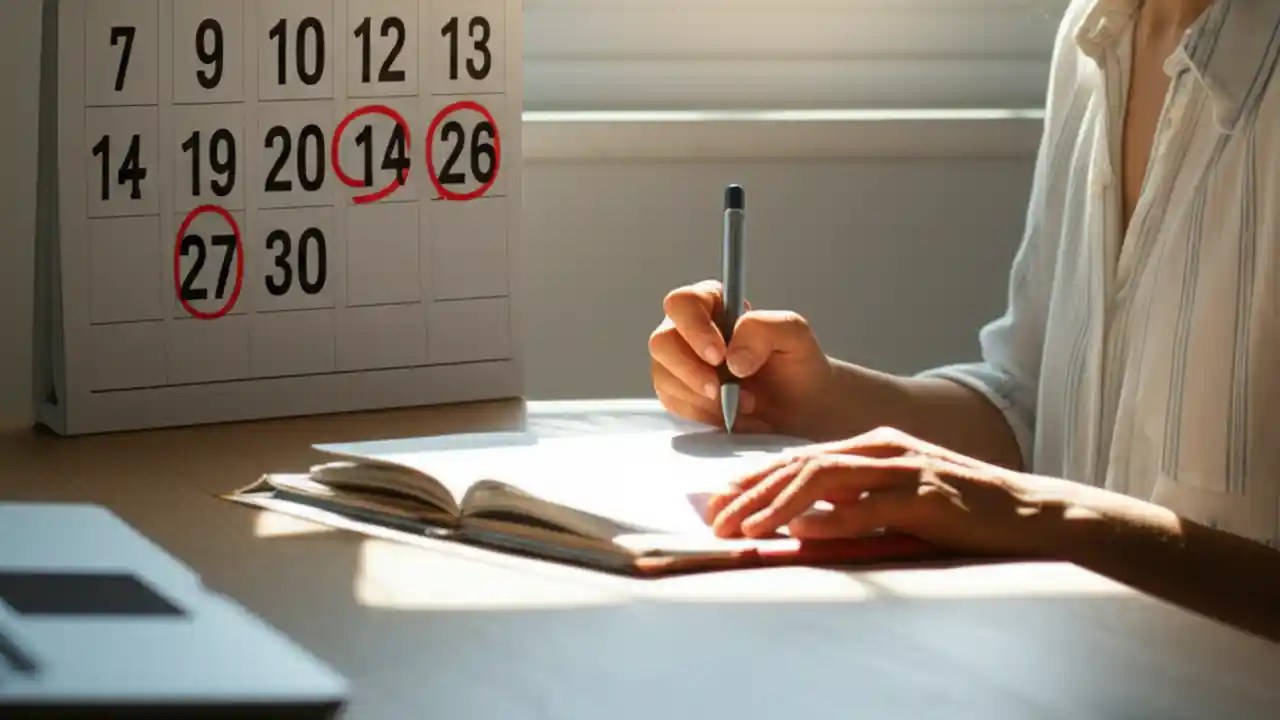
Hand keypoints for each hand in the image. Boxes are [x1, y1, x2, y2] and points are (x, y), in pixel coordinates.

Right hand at [648, 280, 835, 436]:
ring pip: (663, 376)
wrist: (803, 412)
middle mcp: (690, 332)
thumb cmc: (798, 367)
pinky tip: (730, 416)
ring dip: (702, 397)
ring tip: (743, 404)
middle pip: (661, 342)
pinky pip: (672, 404)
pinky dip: (702, 414)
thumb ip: (765, 328)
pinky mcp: (678, 395)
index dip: (694, 328)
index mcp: (715, 305)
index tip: (719, 355)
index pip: (683, 303)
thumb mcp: (795, 337)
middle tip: (722, 390)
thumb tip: (732, 358)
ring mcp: (680, 365)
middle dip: (691, 370)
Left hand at [704, 426, 1075, 556]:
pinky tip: (801, 535)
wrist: (1029, 512)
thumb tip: (803, 526)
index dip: (755, 478)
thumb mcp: (897, 503)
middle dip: (752, 491)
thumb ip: (854, 507)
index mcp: (872, 446)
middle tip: (715, 519)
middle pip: (800, 463)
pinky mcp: (924, 493)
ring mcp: (903, 467)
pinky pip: (868, 507)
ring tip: (745, 528)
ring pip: (823, 478)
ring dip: (778, 504)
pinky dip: (832, 521)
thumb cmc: (961, 514)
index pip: (800, 458)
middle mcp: (881, 448)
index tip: (720, 501)